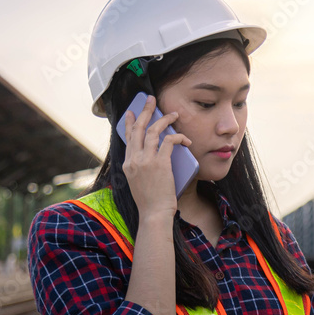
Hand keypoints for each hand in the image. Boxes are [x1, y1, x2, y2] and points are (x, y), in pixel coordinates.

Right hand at [122, 95, 191, 219]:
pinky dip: (179, 137)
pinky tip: (186, 140)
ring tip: (174, 114)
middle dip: (144, 111)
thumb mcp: (138, 182)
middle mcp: (133, 160)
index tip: (132, 112)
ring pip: (153, 131)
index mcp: (127, 164)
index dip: (130, 123)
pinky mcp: (159, 164)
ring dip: (165, 120)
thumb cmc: (150, 202)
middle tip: (150, 99)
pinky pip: (169, 142)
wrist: (154, 214)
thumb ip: (141, 169)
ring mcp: (145, 161)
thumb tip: (153, 157)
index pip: (128, 138)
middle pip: (138, 128)